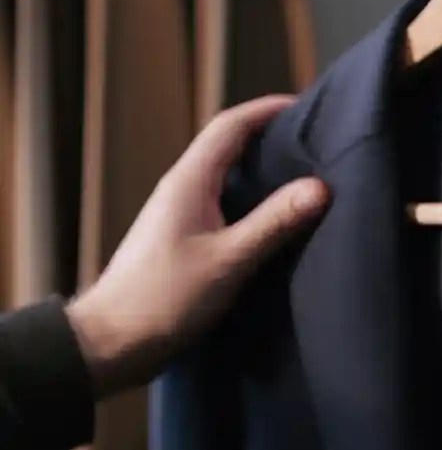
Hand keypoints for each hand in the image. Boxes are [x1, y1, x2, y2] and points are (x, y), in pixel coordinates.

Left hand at [66, 95, 328, 397]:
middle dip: (274, 136)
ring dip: (266, 170)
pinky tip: (280, 220)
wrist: (111, 343)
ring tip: (309, 176)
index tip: (310, 105)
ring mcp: (181, 214)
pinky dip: (256, 200)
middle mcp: (183, 189)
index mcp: (189, 181)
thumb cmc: (164, 299)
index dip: (269, 109)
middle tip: (319, 141)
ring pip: (229, 176)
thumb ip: (274, 223)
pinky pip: (227, 203)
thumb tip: (321, 187)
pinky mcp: (184, 239)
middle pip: (231, 146)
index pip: (230, 126)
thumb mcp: (228, 260)